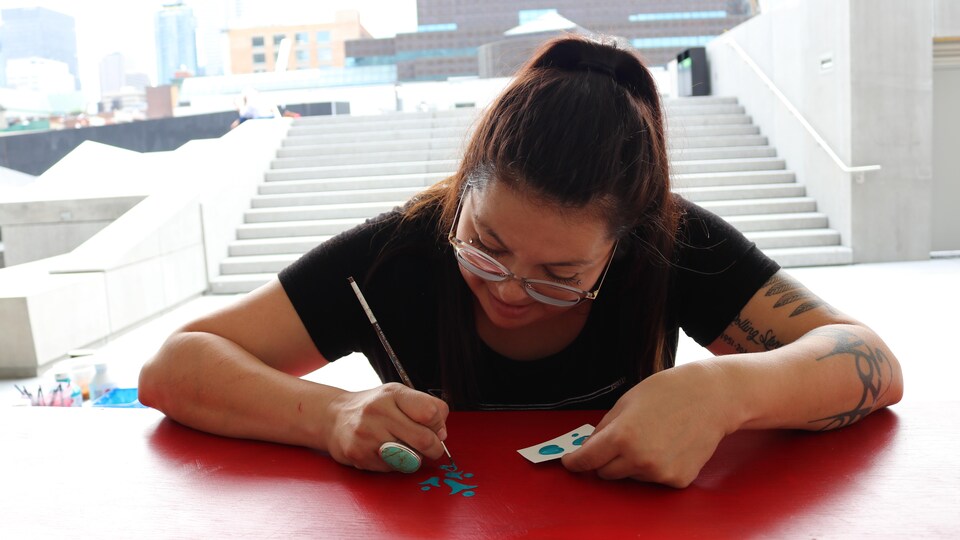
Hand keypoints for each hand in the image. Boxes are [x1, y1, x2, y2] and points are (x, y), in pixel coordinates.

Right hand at [324, 383, 448, 471]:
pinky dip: (395, 464)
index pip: (430, 412)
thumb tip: (442, 434)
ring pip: (410, 458)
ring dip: (415, 458)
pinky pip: (392, 468)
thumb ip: (424, 408)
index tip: (435, 429)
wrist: (334, 417)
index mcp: (394, 393)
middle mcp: (379, 411)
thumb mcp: (399, 396)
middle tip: (432, 448)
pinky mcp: (359, 454)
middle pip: (424, 439)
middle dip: (435, 449)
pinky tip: (386, 452)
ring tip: (406, 448)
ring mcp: (367, 434)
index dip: (439, 425)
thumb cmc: (374, 407)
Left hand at [561, 362, 740, 487]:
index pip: (587, 460)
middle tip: (619, 441)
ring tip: (652, 436)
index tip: (570, 462)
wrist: (713, 398)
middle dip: (605, 460)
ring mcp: (659, 473)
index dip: (574, 462)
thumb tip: (589, 447)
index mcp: (622, 436)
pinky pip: (653, 479)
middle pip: (606, 473)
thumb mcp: (626, 402)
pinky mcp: (677, 481)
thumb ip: (604, 427)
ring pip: (629, 477)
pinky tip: (669, 446)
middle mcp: (639, 459)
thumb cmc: (669, 393)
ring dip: (631, 463)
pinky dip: (654, 467)